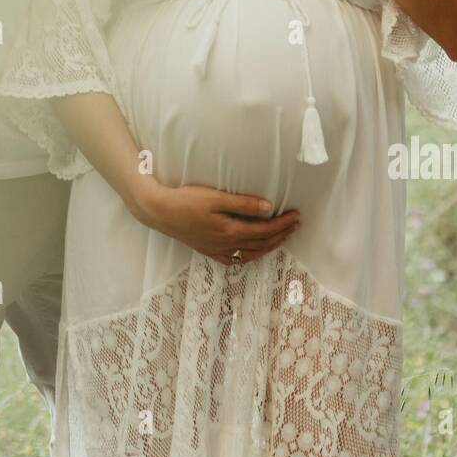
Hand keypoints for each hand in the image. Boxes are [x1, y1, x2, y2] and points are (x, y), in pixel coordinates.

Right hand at [132, 176, 299, 266]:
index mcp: (230, 231)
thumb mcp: (215, 197)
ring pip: (250, 254)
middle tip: (296, 225)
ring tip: (281, 237)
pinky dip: (250, 256)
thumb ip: (242, 203)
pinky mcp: (208, 251)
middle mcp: (226, 245)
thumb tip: (268, 207)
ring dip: (269, 246)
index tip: (297, 216)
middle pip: (261, 243)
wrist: (159, 212)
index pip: (264, 230)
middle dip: (281, 235)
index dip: (283, 224)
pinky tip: (253, 251)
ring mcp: (217, 250)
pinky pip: (235, 259)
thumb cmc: (186, 200)